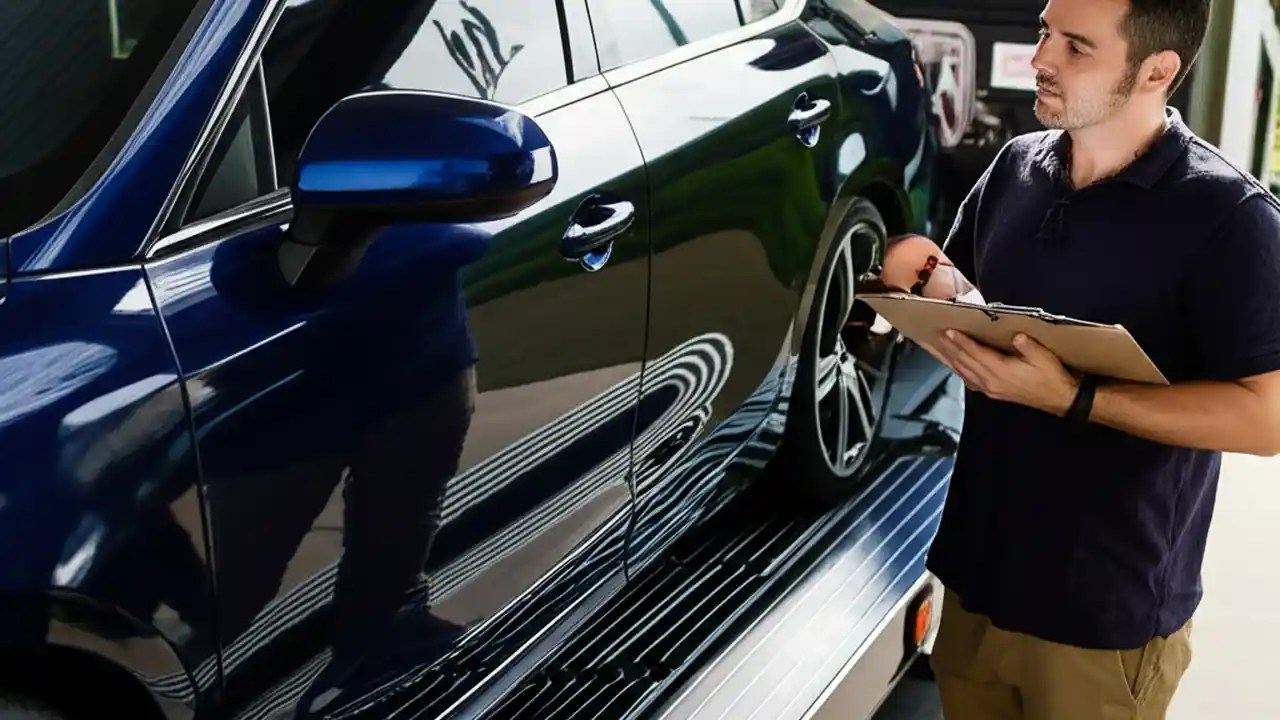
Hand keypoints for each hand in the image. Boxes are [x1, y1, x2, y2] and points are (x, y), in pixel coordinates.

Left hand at [936, 330, 1079, 415]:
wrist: (1059, 399)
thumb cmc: (1052, 377)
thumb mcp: (1045, 358)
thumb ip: (1029, 346)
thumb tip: (1017, 336)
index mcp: (1001, 372)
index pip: (976, 354)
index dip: (961, 342)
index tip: (949, 331)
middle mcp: (991, 381)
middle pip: (964, 362)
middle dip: (949, 348)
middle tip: (936, 335)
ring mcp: (990, 388)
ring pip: (964, 372)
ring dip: (950, 359)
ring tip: (937, 348)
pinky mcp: (993, 392)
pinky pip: (970, 380)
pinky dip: (959, 370)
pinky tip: (954, 365)